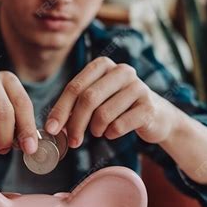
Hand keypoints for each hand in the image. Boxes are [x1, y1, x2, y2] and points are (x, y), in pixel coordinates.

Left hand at [44, 56, 177, 145]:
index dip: (60, 109)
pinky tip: (113, 132)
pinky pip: (118, 126)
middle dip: (75, 123)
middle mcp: (122, 71)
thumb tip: (52, 126)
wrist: (155, 116)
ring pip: (103, 114)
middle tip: (72, 141)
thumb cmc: (118, 107)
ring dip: (95, 129)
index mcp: (103, 65)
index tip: (51, 129)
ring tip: (97, 132)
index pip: (75, 87)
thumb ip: (75, 106)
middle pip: (88, 99)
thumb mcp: (97, 99)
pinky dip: (111, 134)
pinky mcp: (148, 107)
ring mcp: (138, 87)